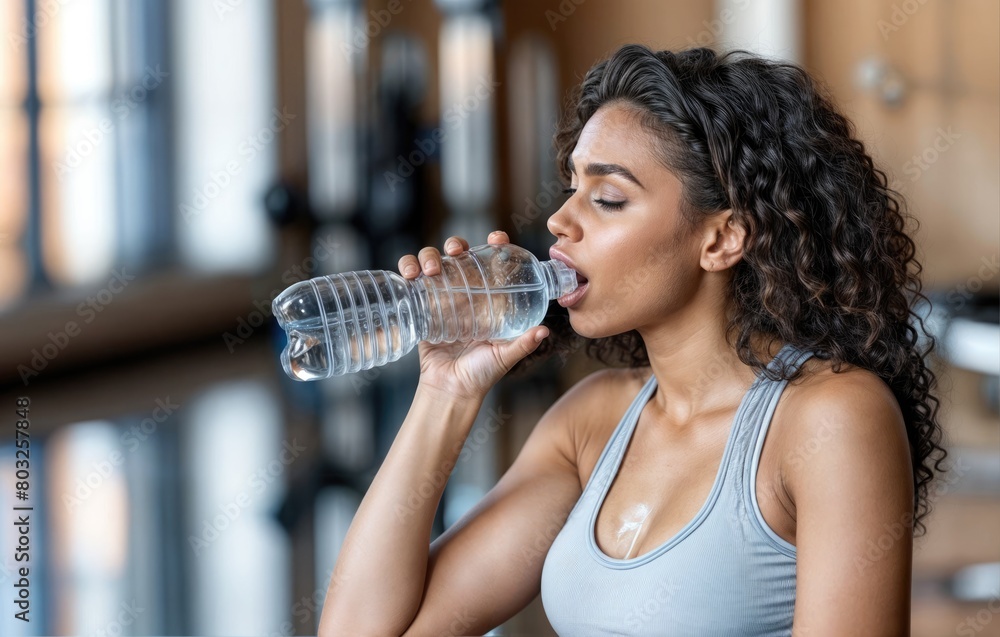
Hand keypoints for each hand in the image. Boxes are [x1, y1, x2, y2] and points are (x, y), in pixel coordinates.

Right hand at [397, 231, 549, 401]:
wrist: (450, 391)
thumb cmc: (481, 375)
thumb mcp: (504, 356)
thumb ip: (523, 344)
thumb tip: (544, 331)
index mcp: (487, 298)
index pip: (491, 262)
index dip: (494, 244)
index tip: (496, 238)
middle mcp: (464, 293)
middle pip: (458, 255)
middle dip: (455, 244)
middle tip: (456, 252)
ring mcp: (440, 298)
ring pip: (432, 262)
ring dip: (428, 255)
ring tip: (430, 270)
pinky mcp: (419, 307)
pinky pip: (411, 281)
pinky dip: (407, 269)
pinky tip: (410, 275)